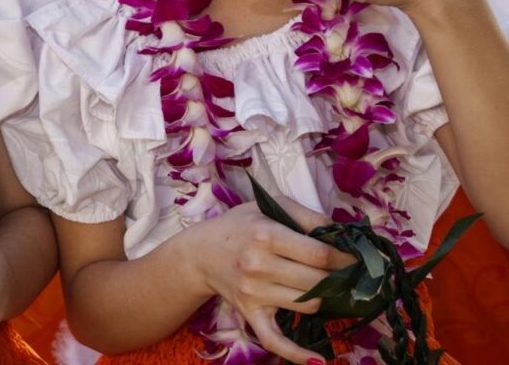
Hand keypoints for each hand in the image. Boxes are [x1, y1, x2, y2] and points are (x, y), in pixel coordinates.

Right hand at [187, 199, 350, 363]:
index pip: (320, 253)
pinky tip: (318, 359)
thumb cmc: (238, 227)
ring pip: (309, 305)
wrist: (199, 254)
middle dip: (340, 278)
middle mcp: (259, 265)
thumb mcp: (267, 206)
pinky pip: (274, 339)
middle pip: (318, 281)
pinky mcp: (250, 314)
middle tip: (348, 274)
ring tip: (327, 289)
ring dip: (324, 299)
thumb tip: (343, 233)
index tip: (357, 258)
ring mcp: (254, 293)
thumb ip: (305, 214)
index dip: (346, 258)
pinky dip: (296, 353)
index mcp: (266, 235)